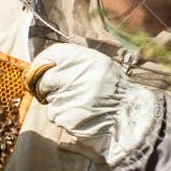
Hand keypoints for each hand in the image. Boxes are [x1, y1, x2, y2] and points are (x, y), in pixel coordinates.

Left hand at [27, 42, 160, 165]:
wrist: (128, 117)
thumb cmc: (113, 91)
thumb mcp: (100, 66)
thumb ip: (75, 62)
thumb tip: (46, 64)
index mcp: (85, 59)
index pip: (52, 54)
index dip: (43, 62)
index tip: (42, 69)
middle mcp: (74, 75)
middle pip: (45, 78)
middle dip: (47, 86)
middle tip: (60, 91)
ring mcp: (67, 96)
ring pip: (49, 98)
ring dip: (59, 102)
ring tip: (80, 104)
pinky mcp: (64, 116)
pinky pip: (54, 115)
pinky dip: (63, 116)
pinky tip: (79, 115)